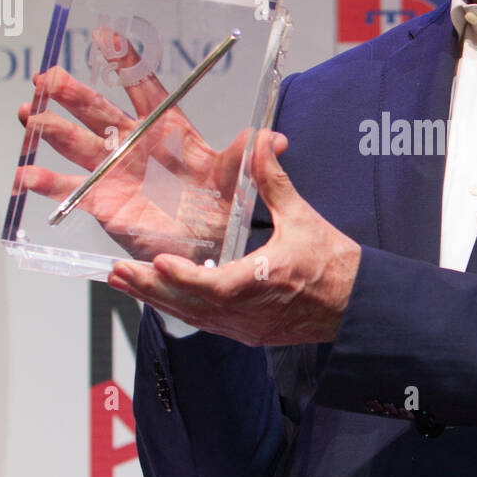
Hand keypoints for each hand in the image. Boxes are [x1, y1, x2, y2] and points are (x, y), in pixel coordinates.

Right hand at [16, 41, 247, 262]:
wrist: (208, 247)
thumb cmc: (222, 207)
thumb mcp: (236, 181)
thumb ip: (245, 159)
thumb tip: (273, 139)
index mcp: (168, 130)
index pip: (143, 87)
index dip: (125, 61)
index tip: (106, 35)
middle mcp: (135, 144)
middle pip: (98, 109)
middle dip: (71, 92)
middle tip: (47, 78)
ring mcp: (115, 171)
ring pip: (76, 141)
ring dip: (50, 127)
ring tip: (30, 113)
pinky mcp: (102, 201)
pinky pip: (69, 187)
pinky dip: (45, 180)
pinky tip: (26, 175)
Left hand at [106, 130, 361, 345]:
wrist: (357, 306)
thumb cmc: (334, 265)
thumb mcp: (303, 217)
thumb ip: (273, 181)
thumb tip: (260, 144)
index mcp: (262, 282)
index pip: (213, 286)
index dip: (181, 277)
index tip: (156, 263)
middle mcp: (248, 312)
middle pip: (190, 306)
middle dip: (150, 288)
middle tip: (119, 272)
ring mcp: (246, 327)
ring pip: (192, 317)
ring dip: (157, 300)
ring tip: (125, 282)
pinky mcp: (248, 333)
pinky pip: (206, 324)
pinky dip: (179, 309)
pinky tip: (160, 298)